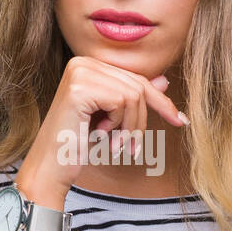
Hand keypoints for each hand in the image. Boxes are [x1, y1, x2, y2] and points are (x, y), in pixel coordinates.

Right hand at [15, 56, 186, 206]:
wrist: (51, 167)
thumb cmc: (77, 145)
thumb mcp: (112, 119)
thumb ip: (133, 97)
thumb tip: (164, 80)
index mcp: (88, 65)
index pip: (135, 79)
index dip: (160, 102)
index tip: (180, 120)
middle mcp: (82, 63)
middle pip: (138, 86)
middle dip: (141, 120)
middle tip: (132, 148)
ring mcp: (80, 73)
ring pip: (134, 95)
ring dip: (130, 126)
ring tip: (115, 144)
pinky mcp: (80, 87)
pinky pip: (122, 101)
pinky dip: (117, 124)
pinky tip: (99, 134)